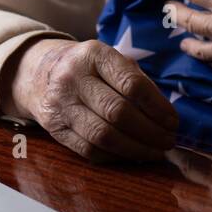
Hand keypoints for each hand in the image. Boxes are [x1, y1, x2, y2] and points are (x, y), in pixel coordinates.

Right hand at [0, 38, 178, 163]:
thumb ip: (137, 81)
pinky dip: (115, 156)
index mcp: (93, 55)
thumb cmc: (88, 68)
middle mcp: (73, 78)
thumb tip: (166, 117)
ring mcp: (61, 104)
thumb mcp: (110, 60)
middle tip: (168, 141)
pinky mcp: (54, 128)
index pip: (132, 84)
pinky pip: (89, 150)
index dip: (158, 107)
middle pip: (118, 113)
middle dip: (150, 132)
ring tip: (155, 152)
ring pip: (104, 136)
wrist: (38, 73)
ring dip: (136, 149)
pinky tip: (131, 155)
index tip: (173, 122)